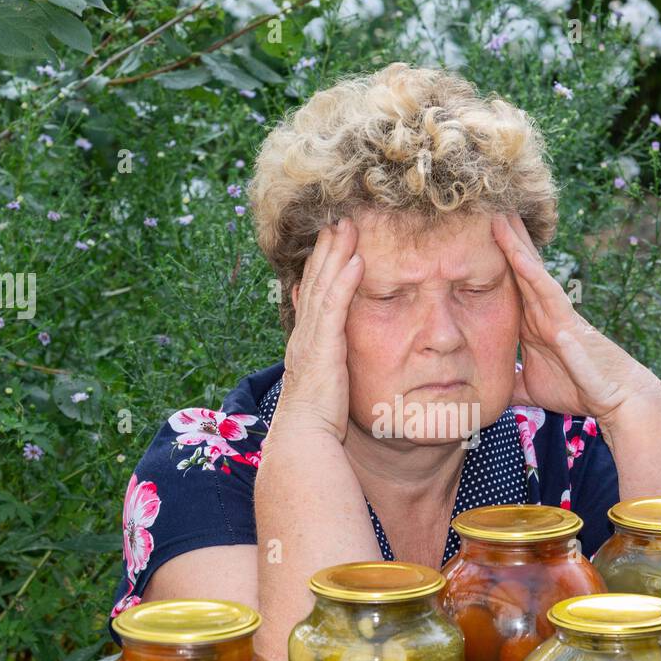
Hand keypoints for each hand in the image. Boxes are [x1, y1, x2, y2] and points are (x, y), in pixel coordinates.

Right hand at [275, 217, 363, 440]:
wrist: (304, 439)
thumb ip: (330, 367)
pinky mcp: (323, 347)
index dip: (320, 269)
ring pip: (322, 287)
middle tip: (337, 221)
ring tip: (346, 227)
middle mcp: (304, 336)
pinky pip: (335, 307)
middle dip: (325, 250)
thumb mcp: (325, 387)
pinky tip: (356, 261)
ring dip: (335, 255)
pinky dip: (344, 281)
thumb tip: (335, 360)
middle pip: (314, 283)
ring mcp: (312, 339)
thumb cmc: (319, 423)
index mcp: (306, 344)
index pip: (312, 297)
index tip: (329, 245)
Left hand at [491, 213, 657, 426]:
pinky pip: (549, 295)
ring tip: (500, 217)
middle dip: (504, 237)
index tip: (470, 236)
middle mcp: (544, 311)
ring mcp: (557, 315)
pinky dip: (534, 276)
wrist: (615, 399)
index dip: (491, 259)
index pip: (507, 284)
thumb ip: (509, 383)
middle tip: (485, 204)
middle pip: (520, 267)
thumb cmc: (577, 389)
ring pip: (532, 273)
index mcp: (532, 323)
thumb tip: (485, 391)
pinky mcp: (568, 326)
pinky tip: (518, 257)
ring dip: (516, 246)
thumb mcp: (530, 388)